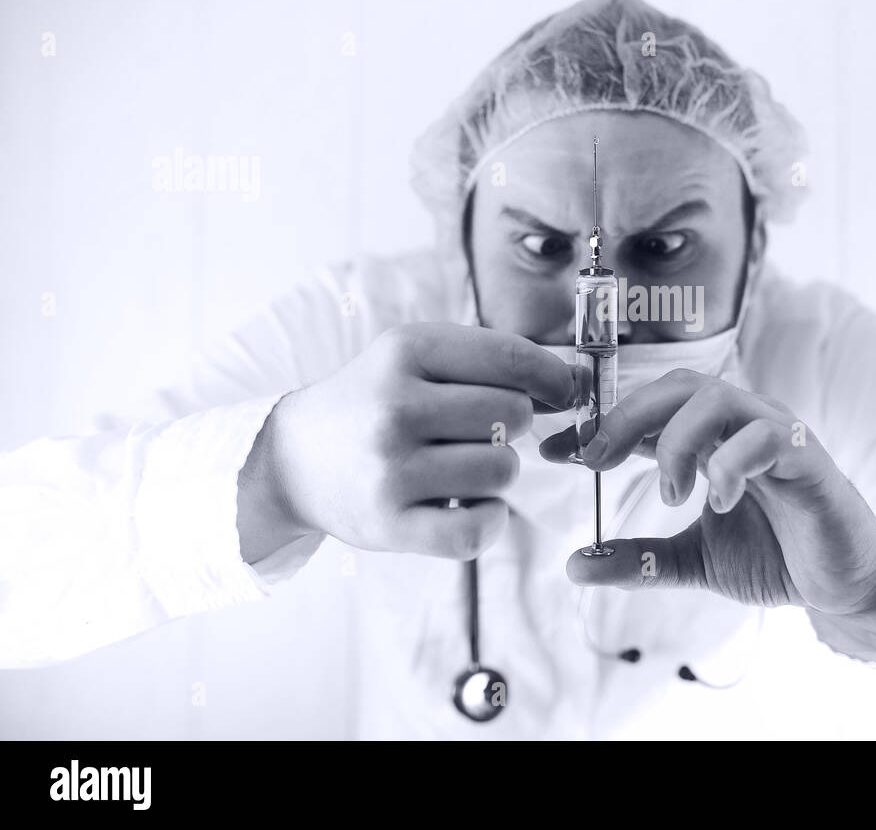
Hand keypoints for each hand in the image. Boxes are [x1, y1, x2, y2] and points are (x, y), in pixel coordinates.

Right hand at [237, 323, 575, 561]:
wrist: (294, 460)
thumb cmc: (374, 402)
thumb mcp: (414, 358)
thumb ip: (489, 360)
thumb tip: (574, 382)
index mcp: (406, 351)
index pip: (511, 358)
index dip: (552, 378)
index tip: (562, 392)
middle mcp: (396, 407)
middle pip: (515, 415)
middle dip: (514, 425)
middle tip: (481, 432)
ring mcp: (391, 469)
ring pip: (503, 470)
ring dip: (498, 472)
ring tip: (463, 467)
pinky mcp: (391, 525)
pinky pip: (480, 528)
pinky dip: (488, 520)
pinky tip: (469, 506)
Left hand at [540, 369, 875, 616]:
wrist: (844, 583)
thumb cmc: (776, 555)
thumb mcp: (693, 561)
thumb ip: (640, 559)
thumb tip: (575, 566)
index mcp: (711, 439)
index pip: (647, 413)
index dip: (598, 425)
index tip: (553, 450)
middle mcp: (741, 424)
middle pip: (678, 386)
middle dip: (626, 417)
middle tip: (594, 460)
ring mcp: (776, 434)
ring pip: (718, 397)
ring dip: (678, 440)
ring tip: (669, 493)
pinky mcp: (808, 458)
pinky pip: (768, 436)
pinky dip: (733, 463)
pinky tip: (720, 501)